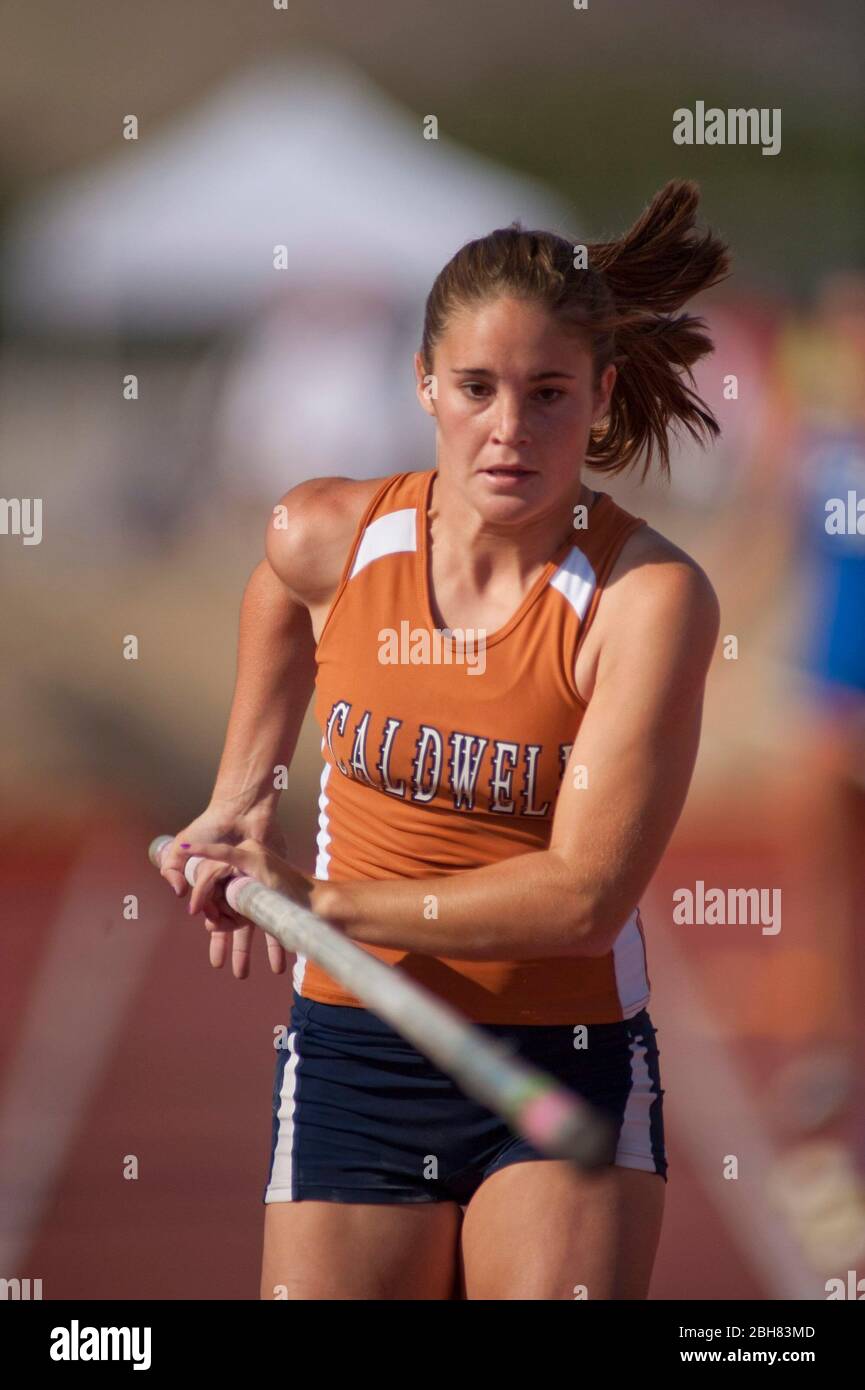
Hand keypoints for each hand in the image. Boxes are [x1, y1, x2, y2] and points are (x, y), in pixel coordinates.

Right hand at [159, 812, 292, 976]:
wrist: (243, 812)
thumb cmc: (213, 828)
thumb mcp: (184, 847)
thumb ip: (173, 869)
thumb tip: (179, 895)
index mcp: (218, 887)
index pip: (216, 919)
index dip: (216, 937)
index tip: (216, 959)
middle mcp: (238, 891)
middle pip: (237, 929)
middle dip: (234, 952)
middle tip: (238, 975)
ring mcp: (257, 889)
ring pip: (258, 927)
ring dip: (259, 951)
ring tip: (262, 970)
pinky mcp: (273, 884)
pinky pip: (279, 913)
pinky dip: (281, 936)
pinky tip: (286, 956)